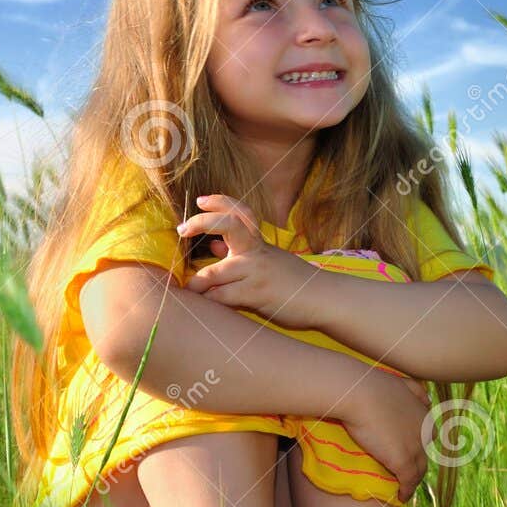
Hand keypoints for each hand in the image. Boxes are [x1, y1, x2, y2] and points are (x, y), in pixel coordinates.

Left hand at [176, 194, 316, 325]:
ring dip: (196, 284)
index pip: (241, 212)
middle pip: (228, 226)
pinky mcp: (257, 295)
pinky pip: (222, 297)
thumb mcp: (270, 261)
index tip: (201, 200)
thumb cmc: (295, 283)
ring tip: (189, 290)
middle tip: (182, 229)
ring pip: (213, 274)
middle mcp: (257, 253)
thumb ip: (241, 253)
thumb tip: (214, 246)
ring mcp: (256, 273)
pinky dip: (209, 302)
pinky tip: (207, 306)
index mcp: (260, 244)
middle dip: (201, 223)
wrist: (324, 299)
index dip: (220, 202)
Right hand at [341, 366, 432, 501]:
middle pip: (424, 454)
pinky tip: (401, 497)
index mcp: (424, 413)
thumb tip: (429, 399)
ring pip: (419, 470)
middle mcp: (424, 430)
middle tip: (407, 476)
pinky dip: (407, 491)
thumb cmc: (372, 385)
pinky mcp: (403, 459)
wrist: (359, 392)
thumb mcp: (401, 382)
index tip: (409, 453)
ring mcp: (415, 446)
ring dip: (413, 482)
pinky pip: (409, 481)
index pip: (426, 435)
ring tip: (404, 489)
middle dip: (418, 466)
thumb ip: (416, 391)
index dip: (418, 446)